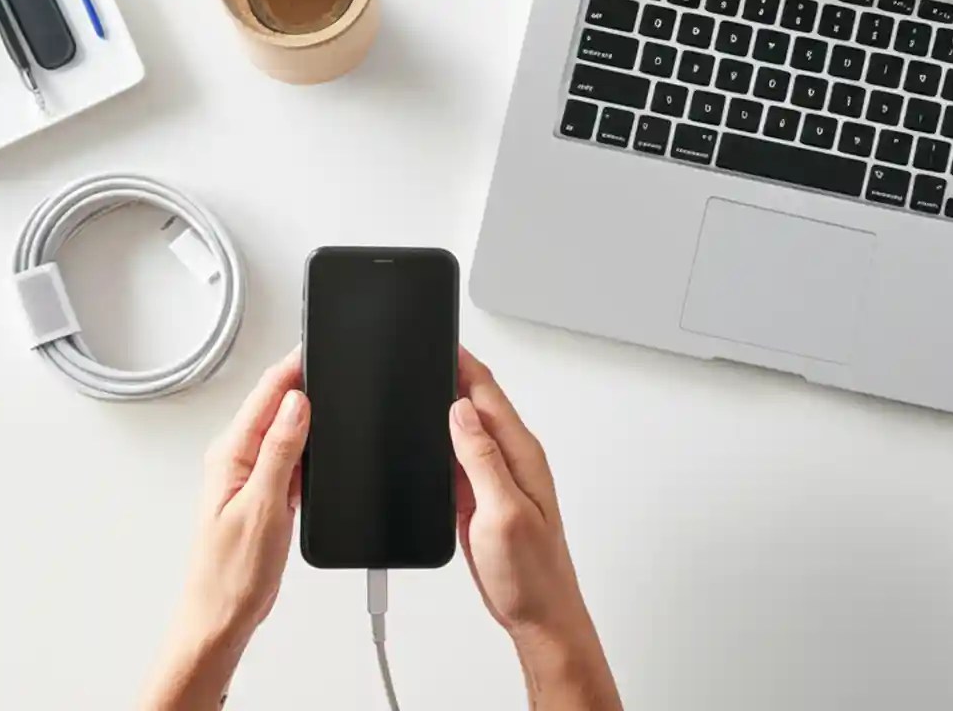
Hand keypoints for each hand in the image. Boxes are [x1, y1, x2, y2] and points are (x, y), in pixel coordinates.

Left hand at [143, 350, 308, 710]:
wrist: (221, 617)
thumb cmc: (232, 574)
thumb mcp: (264, 506)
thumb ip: (281, 450)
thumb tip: (297, 403)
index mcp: (230, 453)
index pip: (267, 392)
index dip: (295, 364)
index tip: (318, 343)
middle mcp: (235, 458)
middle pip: (275, 403)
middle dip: (303, 380)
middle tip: (333, 360)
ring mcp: (248, 474)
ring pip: (283, 428)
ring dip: (306, 413)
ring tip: (333, 395)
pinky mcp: (261, 492)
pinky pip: (287, 455)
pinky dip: (306, 447)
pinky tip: (320, 450)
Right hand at [451, 348, 621, 709]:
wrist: (537, 616)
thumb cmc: (532, 575)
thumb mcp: (503, 512)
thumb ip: (482, 459)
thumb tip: (459, 412)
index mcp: (521, 454)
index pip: (487, 392)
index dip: (462, 361)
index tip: (439, 337)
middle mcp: (509, 460)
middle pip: (473, 403)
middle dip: (448, 374)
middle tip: (418, 350)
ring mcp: (493, 478)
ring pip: (461, 429)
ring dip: (441, 408)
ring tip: (414, 383)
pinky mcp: (478, 498)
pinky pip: (454, 459)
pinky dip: (437, 444)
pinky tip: (420, 440)